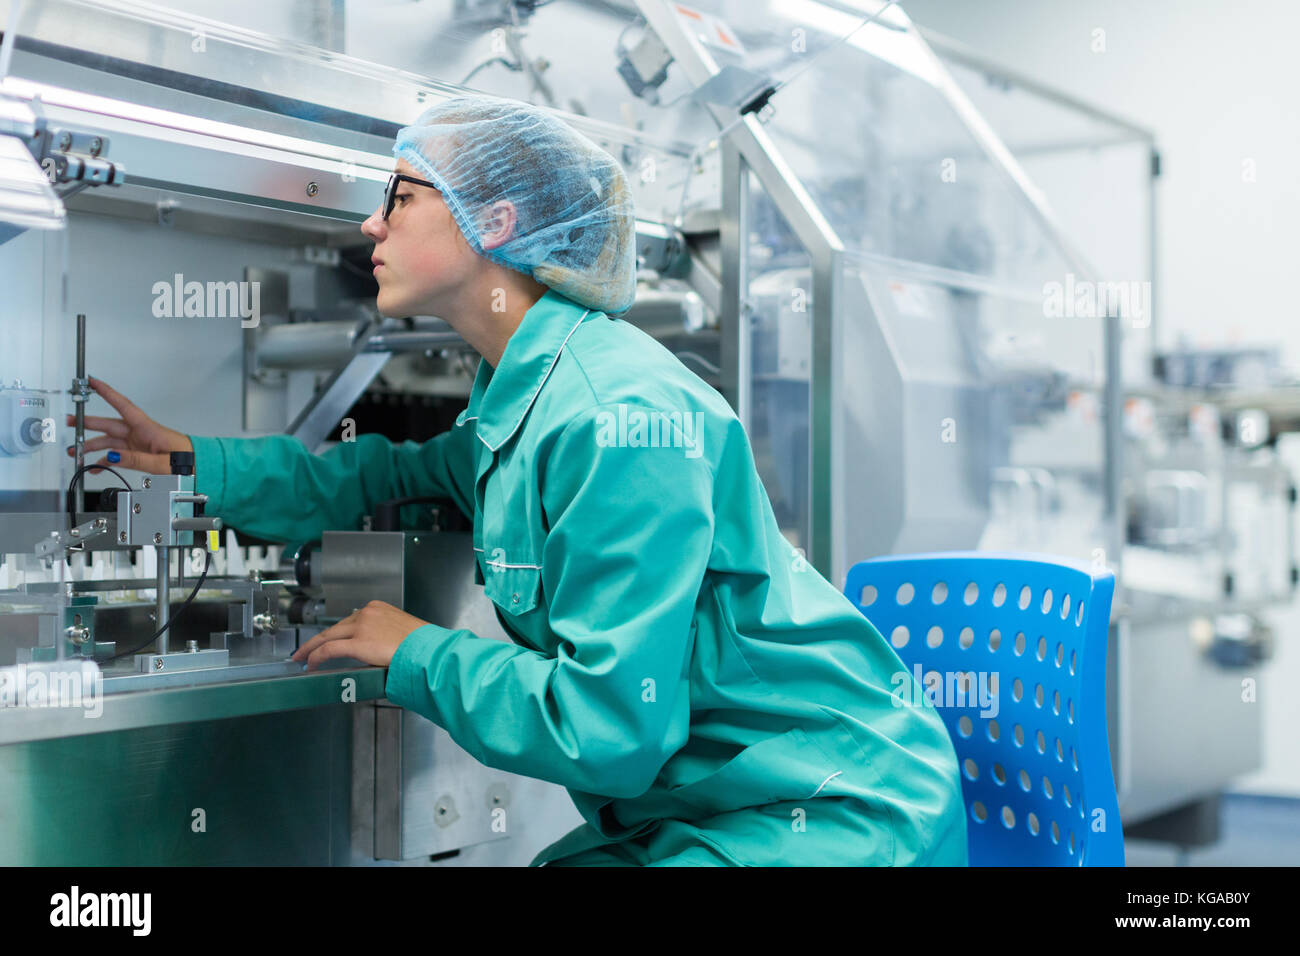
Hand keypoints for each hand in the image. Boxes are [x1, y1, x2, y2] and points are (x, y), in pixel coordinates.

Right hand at [65, 376, 193, 474]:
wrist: (200, 467)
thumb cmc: (187, 460)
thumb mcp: (161, 463)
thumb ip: (135, 460)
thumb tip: (112, 456)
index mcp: (147, 428)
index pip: (123, 405)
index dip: (107, 393)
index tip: (92, 381)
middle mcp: (140, 433)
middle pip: (109, 425)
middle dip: (88, 423)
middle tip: (68, 422)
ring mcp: (139, 442)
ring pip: (109, 441)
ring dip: (92, 446)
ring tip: (76, 453)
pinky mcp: (139, 452)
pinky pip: (117, 454)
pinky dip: (105, 460)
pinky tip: (95, 467)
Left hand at [291, 600, 430, 671]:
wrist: (428, 650)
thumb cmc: (421, 645)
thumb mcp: (401, 631)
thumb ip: (384, 635)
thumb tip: (375, 650)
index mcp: (378, 608)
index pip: (350, 620)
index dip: (335, 632)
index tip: (328, 640)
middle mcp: (367, 613)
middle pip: (335, 627)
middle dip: (317, 640)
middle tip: (304, 650)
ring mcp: (361, 627)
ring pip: (328, 636)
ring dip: (313, 648)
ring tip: (303, 658)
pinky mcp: (358, 643)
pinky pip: (330, 649)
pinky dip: (316, 656)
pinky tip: (310, 664)